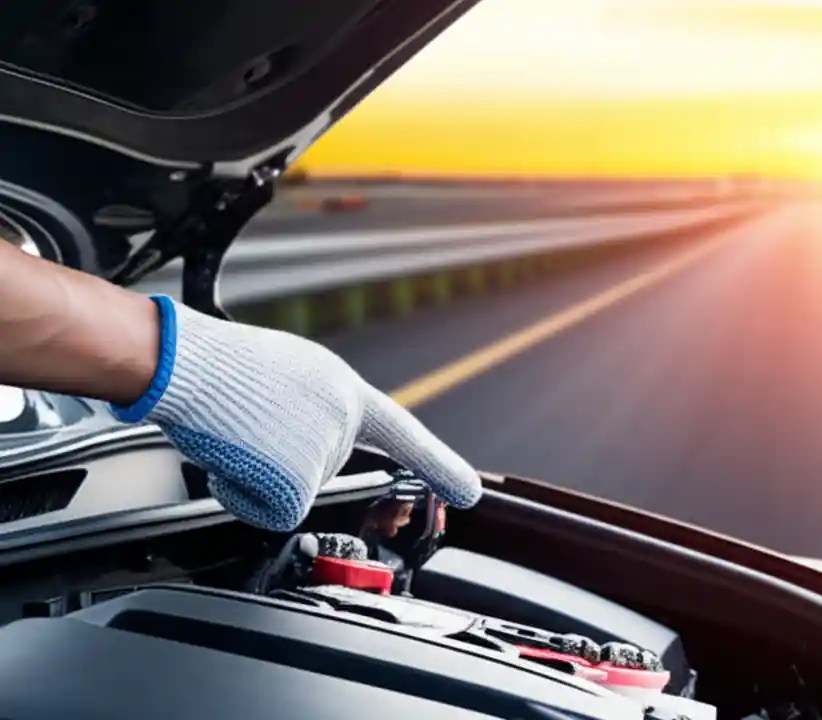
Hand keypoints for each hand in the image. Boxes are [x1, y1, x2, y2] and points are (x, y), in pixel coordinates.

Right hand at [111, 296, 481, 530]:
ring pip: (294, 493)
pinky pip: (273, 513)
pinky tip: (232, 459)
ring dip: (258, 476)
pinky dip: (245, 497)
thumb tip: (308, 439)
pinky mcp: (298, 479)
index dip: (438, 465)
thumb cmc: (220, 367)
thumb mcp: (290, 378)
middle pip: (322, 473)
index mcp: (345, 389)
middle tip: (249, 426)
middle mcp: (345, 418)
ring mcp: (325, 448)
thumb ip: (317, 410)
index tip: (467, 492)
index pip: (403, 434)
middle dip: (281, 463)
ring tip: (237, 432)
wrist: (184, 362)